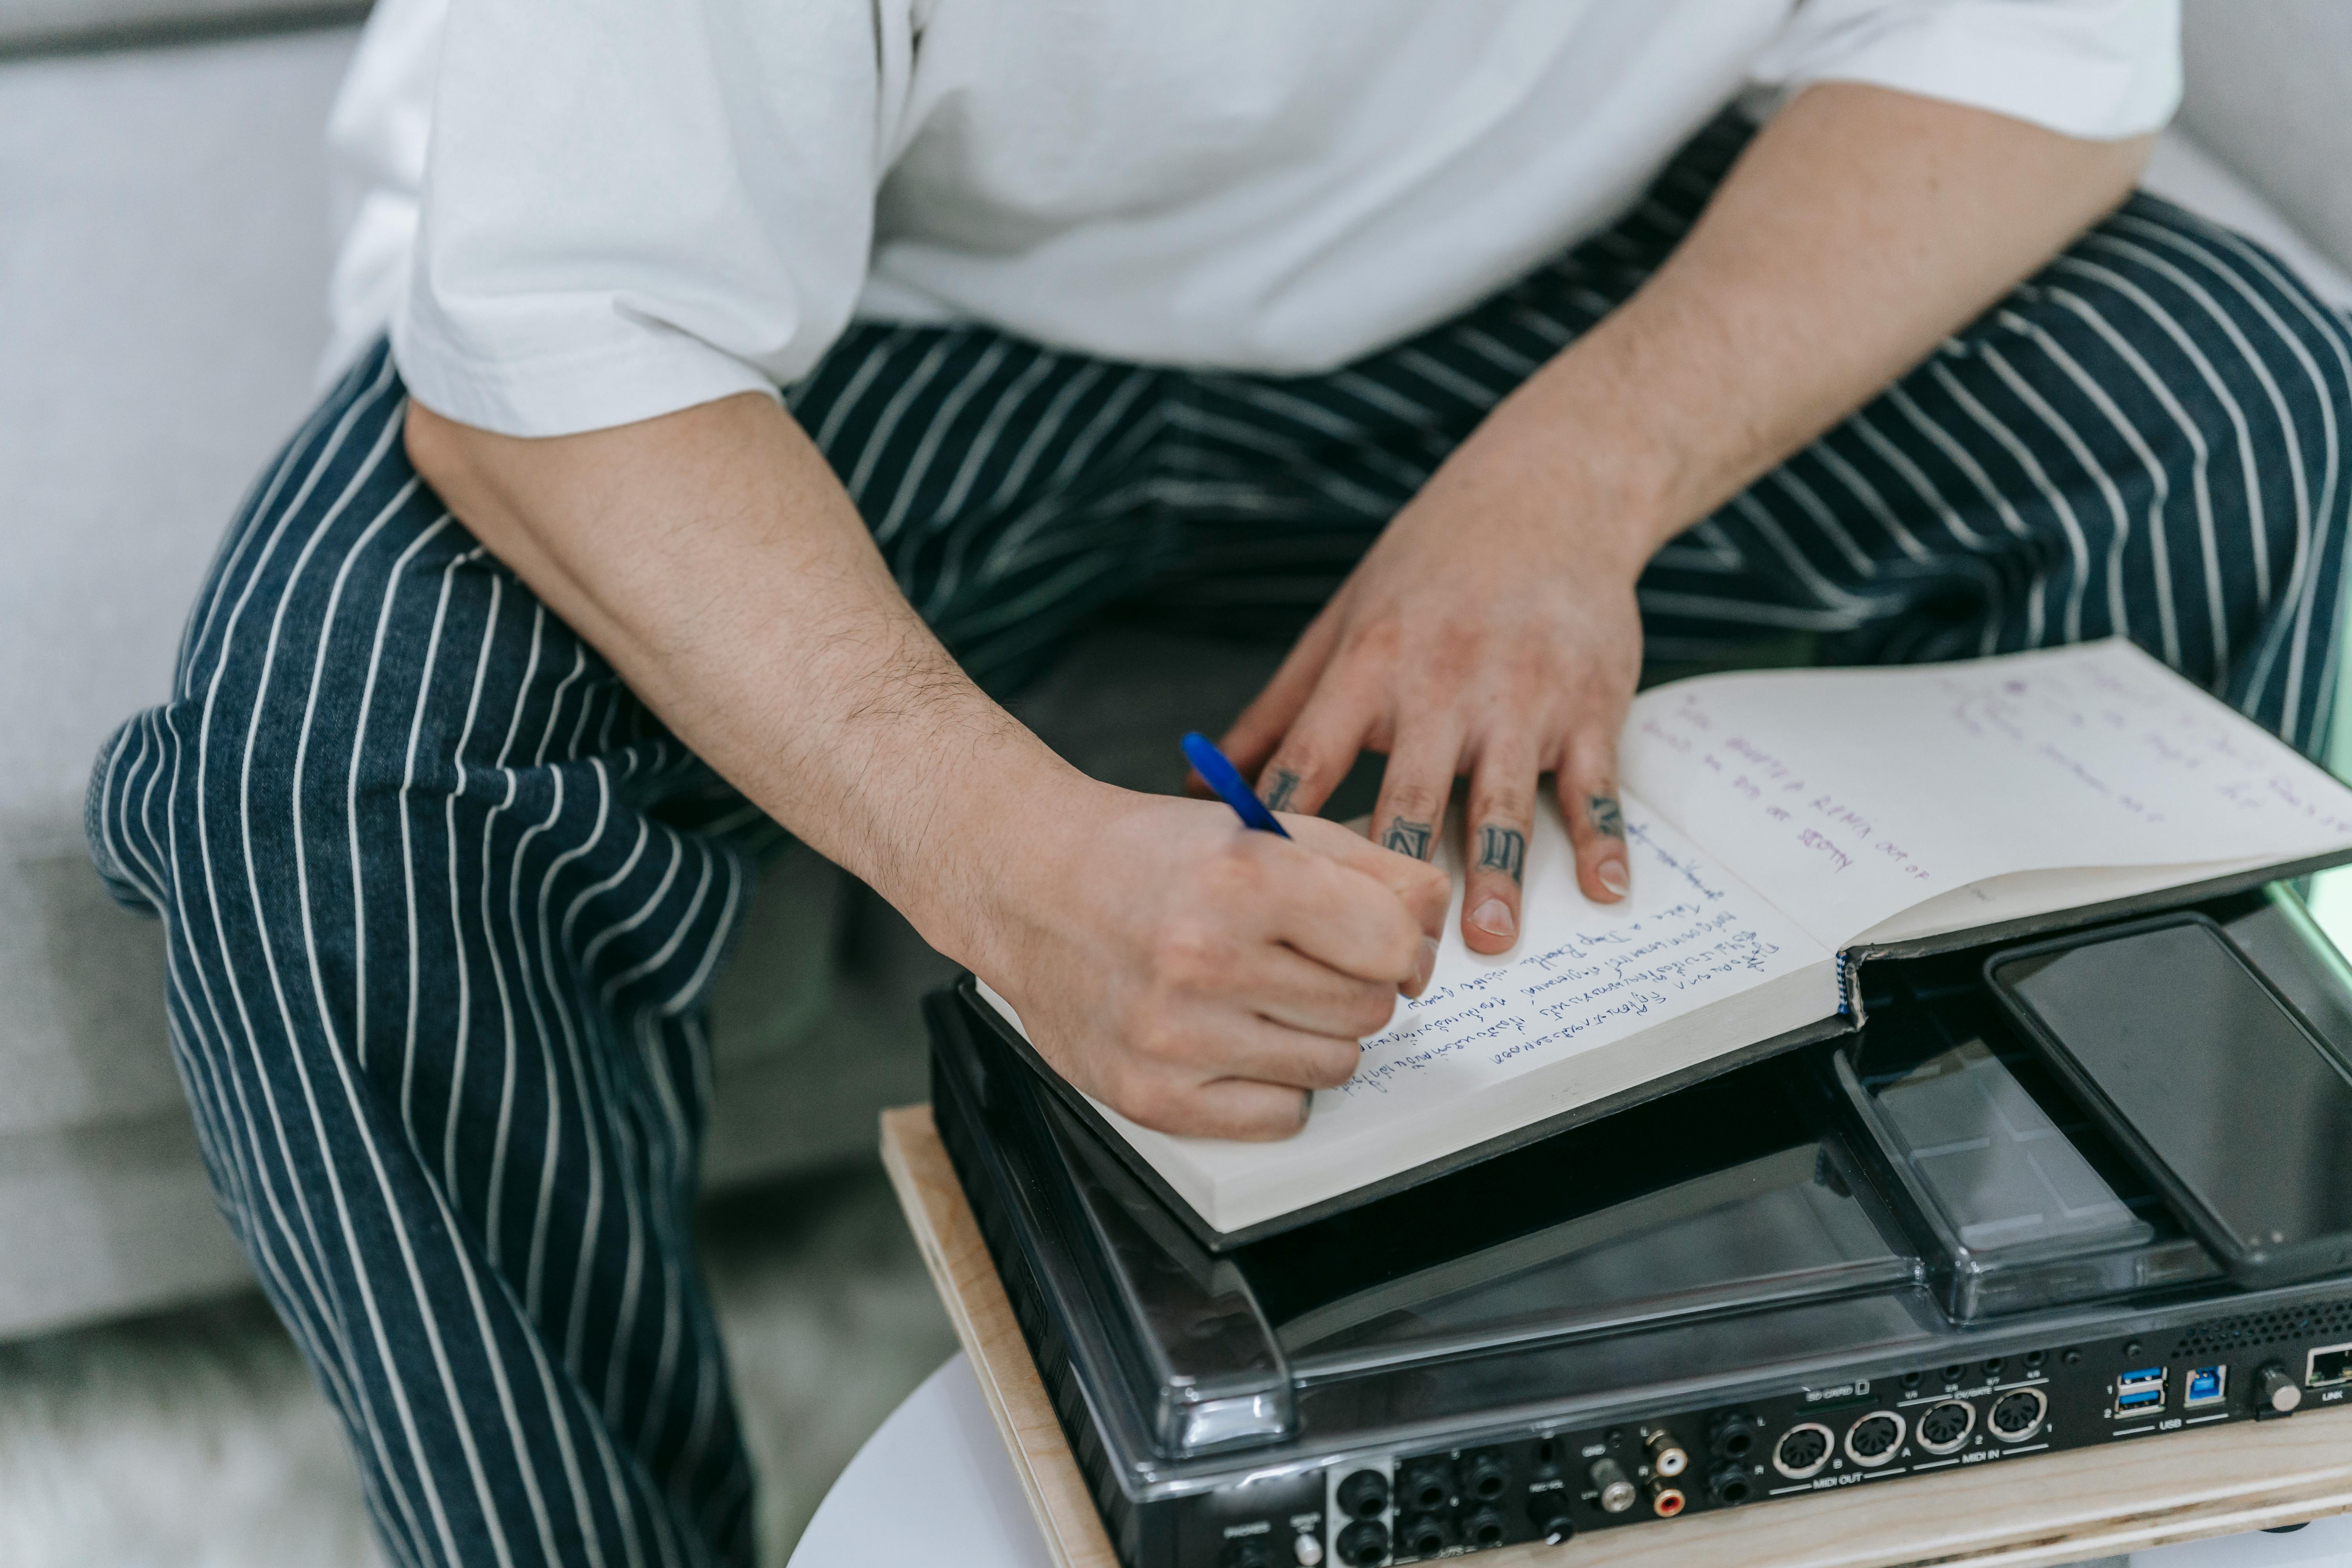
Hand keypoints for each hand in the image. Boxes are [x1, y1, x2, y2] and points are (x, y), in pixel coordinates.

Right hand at [989, 788, 1449, 1139]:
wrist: (1030, 885)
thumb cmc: (1149, 856)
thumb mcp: (1263, 828)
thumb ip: (1367, 867)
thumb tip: (1437, 924)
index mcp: (1243, 878)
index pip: (1391, 942)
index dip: (1397, 941)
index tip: (1374, 938)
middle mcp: (1205, 959)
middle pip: (1368, 1008)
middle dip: (1353, 984)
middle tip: (1301, 961)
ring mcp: (1175, 1037)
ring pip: (1334, 1067)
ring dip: (1317, 1035)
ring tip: (1262, 996)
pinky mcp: (1151, 1096)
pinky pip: (1279, 1118)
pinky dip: (1275, 1088)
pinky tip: (1236, 1041)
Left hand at [1217, 447, 1650, 954]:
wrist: (1545, 493)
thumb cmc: (1428, 567)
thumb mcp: (1339, 624)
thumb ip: (1276, 712)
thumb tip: (1200, 786)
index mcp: (1368, 667)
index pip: (1313, 759)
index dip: (1285, 827)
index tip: (1263, 895)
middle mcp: (1442, 685)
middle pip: (1409, 794)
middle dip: (1397, 872)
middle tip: (1384, 950)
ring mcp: (1521, 697)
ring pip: (1502, 799)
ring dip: (1499, 873)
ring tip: (1492, 940)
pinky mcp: (1589, 703)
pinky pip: (1595, 783)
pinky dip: (1603, 838)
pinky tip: (1606, 890)